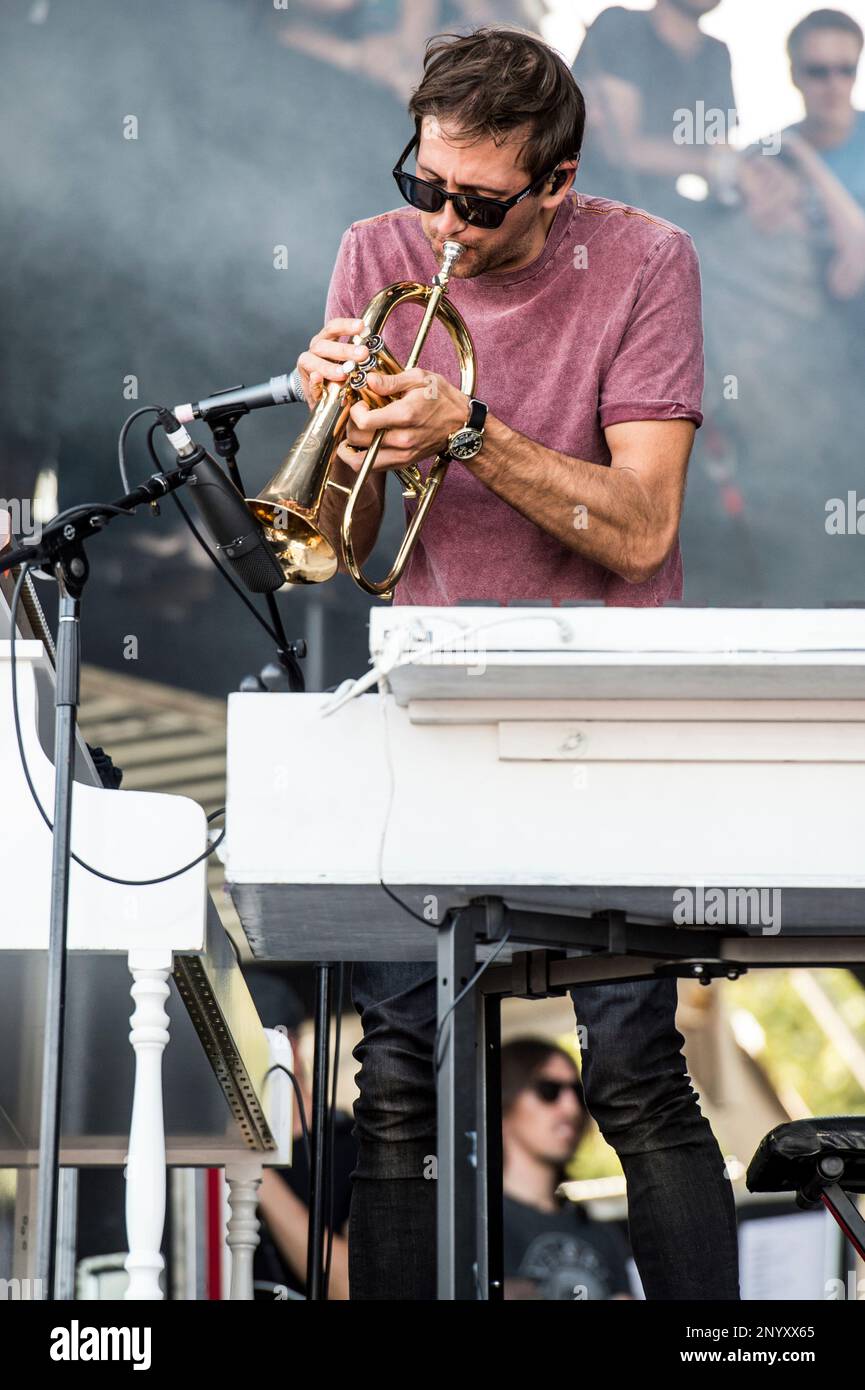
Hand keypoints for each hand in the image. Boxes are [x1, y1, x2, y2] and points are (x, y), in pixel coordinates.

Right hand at [296, 317, 370, 408]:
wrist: (328, 399)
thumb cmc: (345, 375)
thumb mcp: (354, 362)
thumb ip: (361, 356)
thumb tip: (373, 358)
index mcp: (327, 340)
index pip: (333, 328)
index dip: (346, 326)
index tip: (362, 326)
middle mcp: (315, 350)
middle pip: (324, 345)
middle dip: (344, 349)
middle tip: (363, 354)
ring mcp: (308, 367)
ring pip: (312, 361)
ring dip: (329, 367)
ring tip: (344, 373)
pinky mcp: (307, 386)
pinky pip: (309, 383)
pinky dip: (314, 382)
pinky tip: (318, 378)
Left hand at [337, 368, 469, 472]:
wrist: (462, 425)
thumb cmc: (443, 399)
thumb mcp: (420, 378)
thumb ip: (391, 381)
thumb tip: (368, 380)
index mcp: (405, 415)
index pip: (365, 422)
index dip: (354, 412)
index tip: (359, 404)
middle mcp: (402, 439)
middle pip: (358, 441)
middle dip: (350, 426)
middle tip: (355, 416)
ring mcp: (403, 454)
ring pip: (361, 462)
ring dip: (350, 448)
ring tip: (353, 433)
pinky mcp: (403, 462)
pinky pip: (374, 468)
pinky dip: (362, 458)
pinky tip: (364, 444)